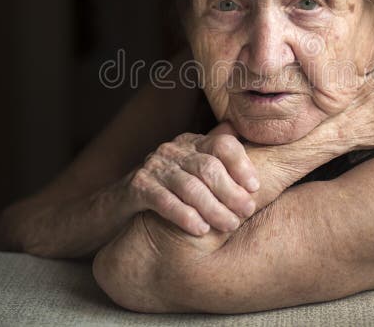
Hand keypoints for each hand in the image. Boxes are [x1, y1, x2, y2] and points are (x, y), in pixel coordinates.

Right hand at [126, 124, 258, 235]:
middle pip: (208, 167)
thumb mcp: (193, 172)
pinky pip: (164, 200)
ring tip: (229, 225)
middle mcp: (174, 150)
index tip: (255, 187)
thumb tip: (249, 146)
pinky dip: (185, 215)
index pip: (222, 144)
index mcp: (192, 143)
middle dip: (231, 191)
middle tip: (247, 212)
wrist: (117, 205)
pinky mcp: (137, 186)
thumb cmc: (166, 190)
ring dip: (213, 208)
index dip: (241, 164)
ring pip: (190, 186)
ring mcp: (154, 166)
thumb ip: (220, 160)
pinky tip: (200, 230)